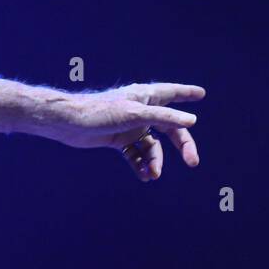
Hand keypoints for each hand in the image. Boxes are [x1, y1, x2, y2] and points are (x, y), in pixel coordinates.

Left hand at [49, 82, 204, 180]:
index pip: (171, 93)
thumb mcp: (135, 114)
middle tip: (193, 162)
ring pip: (152, 146)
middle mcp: (139, 111)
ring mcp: (130, 126)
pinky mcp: (118, 139)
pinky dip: (140, 164)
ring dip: (154, 160)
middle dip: (182, 146)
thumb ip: (163, 117)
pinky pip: (136, 154)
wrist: (67, 123)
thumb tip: (191, 121)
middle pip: (170, 128)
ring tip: (152, 174)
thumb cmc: (100, 112)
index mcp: (144, 97)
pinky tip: (143, 175)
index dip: (186, 93)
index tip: (201, 94)